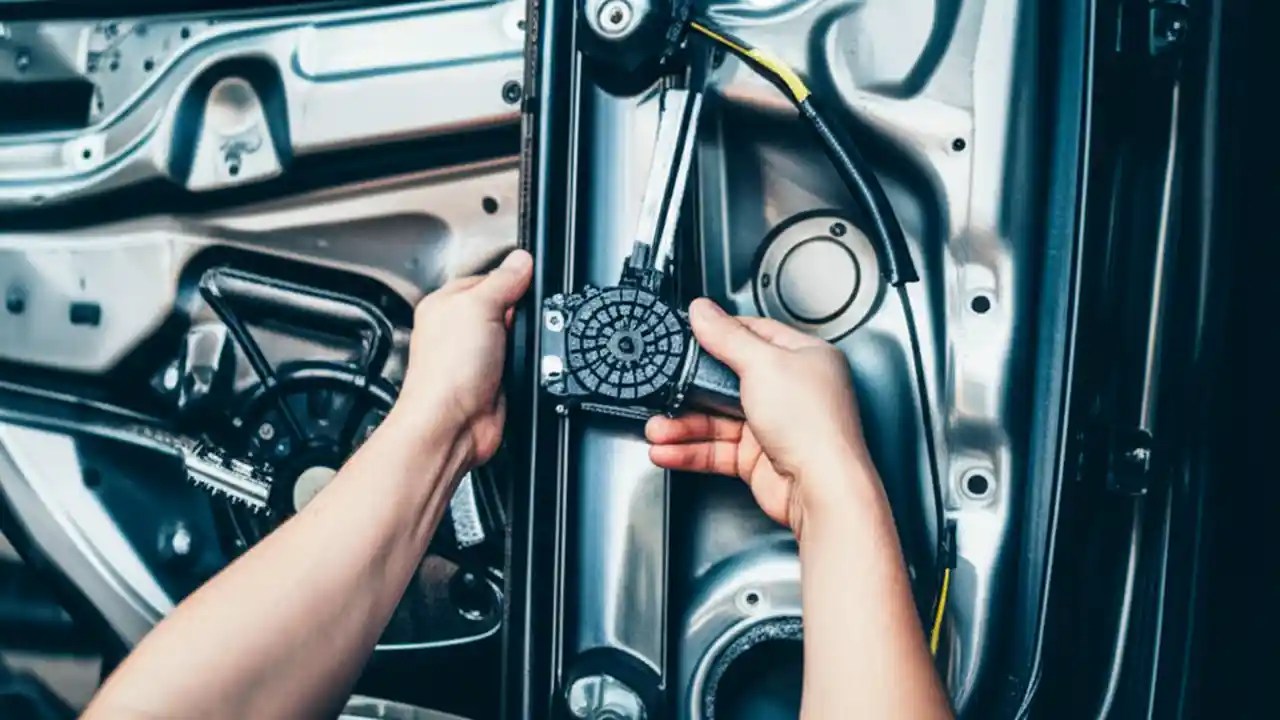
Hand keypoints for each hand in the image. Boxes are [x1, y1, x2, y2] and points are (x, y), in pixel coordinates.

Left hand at [394, 249, 531, 467]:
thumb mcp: (479, 308)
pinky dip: (527, 365)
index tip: (526, 285)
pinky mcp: (494, 380)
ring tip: (517, 349)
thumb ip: (502, 281)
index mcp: (446, 303)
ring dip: (524, 342)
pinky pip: (521, 363)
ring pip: (516, 336)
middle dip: (519, 314)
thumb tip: (522, 260)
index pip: (488, 277)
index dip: (511, 280)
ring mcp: (477, 356)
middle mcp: (459, 330)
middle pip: (506, 307)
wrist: (451, 424)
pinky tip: (522, 367)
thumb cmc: (447, 372)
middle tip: (518, 322)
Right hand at [646, 298, 875, 538]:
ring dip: (683, 425)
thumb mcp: (764, 365)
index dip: (720, 334)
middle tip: (664, 389)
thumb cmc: (816, 428)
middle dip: (690, 389)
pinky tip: (668, 450)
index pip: (755, 335)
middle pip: (728, 380)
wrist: (821, 490)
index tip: (689, 335)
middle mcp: (790, 391)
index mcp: (803, 358)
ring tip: (657, 429)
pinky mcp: (758, 459)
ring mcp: (773, 426)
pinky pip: (716, 450)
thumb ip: (727, 337)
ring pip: (717, 420)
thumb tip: (704, 311)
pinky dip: (690, 450)